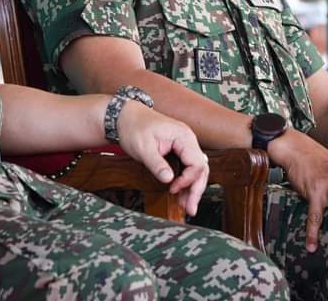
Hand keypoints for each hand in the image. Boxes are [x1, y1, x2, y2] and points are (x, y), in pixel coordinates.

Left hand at [116, 101, 208, 215]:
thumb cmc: (134, 128)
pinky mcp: (179, 150)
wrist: (126, 118)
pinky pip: (188, 167)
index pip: (196, 163)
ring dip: (193, 188)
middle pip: (201, 168)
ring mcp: (185, 145)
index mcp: (183, 136)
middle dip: (196, 189)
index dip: (187, 180)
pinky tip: (181, 194)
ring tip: (187, 207)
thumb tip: (169, 180)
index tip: (173, 189)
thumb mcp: (143, 148)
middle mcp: (188, 140)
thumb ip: (156, 164)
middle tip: (190, 209)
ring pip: (196, 170)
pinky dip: (186, 181)